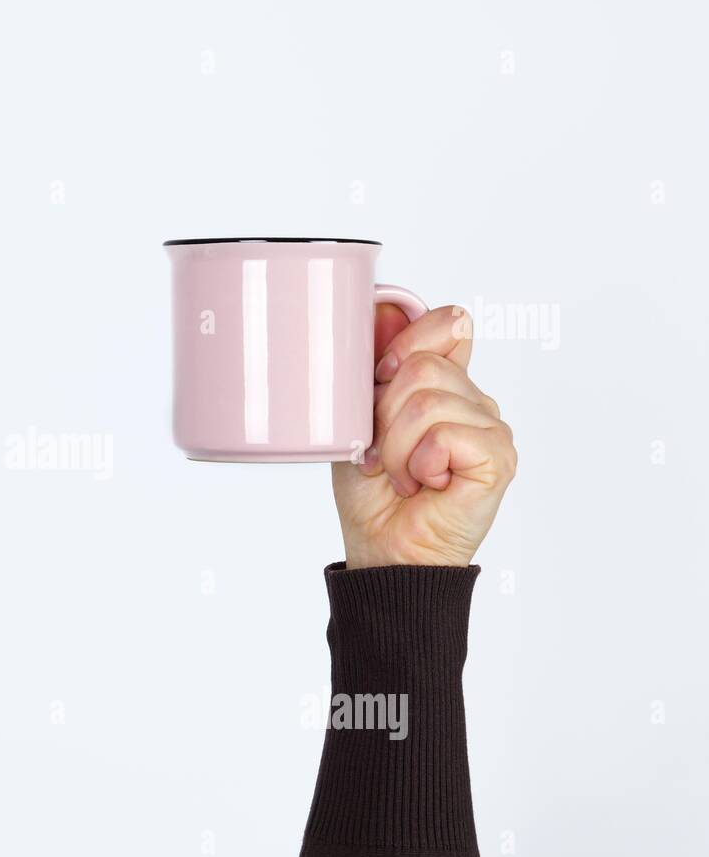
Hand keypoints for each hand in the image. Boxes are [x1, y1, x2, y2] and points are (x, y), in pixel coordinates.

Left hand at [332, 304, 516, 568]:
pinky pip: (445, 434)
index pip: (446, 324)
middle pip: (423, 366)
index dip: (404, 348)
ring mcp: (492, 429)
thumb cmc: (372, 494)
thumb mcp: (358, 419)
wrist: (382, 549)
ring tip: (401, 475)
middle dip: (384, 415)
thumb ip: (375, 365)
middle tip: (382, 454)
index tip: (377, 386)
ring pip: (428, 401)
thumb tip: (384, 307)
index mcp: (448, 384)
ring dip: (395, 447)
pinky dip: (418, 463)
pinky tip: (425, 484)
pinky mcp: (498, 458)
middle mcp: (475, 401)